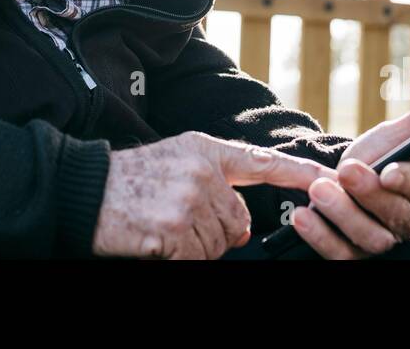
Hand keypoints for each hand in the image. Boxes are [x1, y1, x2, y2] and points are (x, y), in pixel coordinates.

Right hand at [91, 131, 338, 258]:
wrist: (82, 188)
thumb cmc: (126, 180)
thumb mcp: (173, 162)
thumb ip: (211, 182)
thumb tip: (240, 227)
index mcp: (203, 149)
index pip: (260, 163)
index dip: (298, 173)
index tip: (327, 180)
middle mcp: (201, 171)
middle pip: (238, 223)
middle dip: (216, 234)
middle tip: (177, 223)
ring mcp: (188, 200)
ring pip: (217, 246)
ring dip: (193, 248)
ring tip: (162, 228)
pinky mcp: (173, 229)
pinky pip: (195, 260)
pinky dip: (177, 259)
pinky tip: (155, 241)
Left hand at [293, 81, 409, 259]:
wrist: (338, 183)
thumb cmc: (375, 159)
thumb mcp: (394, 135)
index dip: (406, 180)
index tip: (389, 169)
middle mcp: (403, 224)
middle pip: (394, 217)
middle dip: (369, 193)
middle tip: (345, 170)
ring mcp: (378, 243)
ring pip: (369, 239)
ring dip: (342, 214)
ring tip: (317, 189)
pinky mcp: (350, 256)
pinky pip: (339, 254)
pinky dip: (320, 236)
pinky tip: (302, 216)